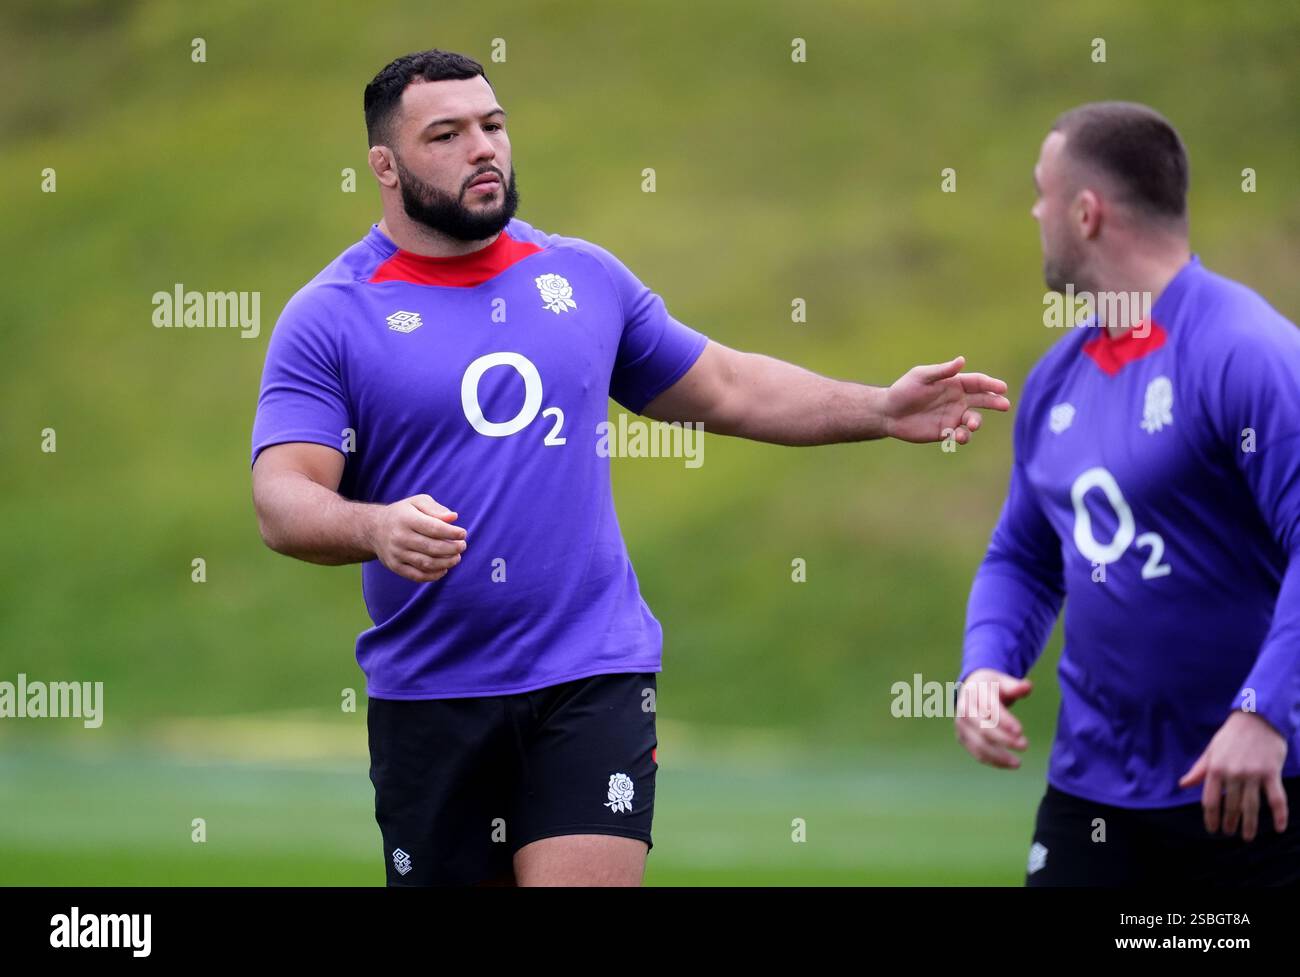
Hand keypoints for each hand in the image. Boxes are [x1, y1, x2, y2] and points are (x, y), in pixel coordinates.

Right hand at [367, 493, 467, 583]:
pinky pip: (417, 575)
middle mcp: (399, 537)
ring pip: (426, 563)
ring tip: (457, 558)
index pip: (433, 528)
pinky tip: (444, 569)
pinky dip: (433, 575)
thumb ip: (435, 509)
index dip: (451, 532)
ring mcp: (396, 554)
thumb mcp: (417, 502)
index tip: (463, 533)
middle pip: (431, 547)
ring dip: (446, 563)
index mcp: (406, 519)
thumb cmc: (403, 514)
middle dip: (452, 549)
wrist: (374, 529)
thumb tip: (453, 518)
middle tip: (462, 546)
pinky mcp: (395, 566)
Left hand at [883, 356, 1010, 443]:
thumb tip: (962, 361)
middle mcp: (957, 400)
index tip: (1002, 388)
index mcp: (954, 384)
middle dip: (995, 402)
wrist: (888, 413)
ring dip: (976, 422)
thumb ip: (941, 371)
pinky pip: (960, 435)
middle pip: (982, 400)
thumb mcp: (921, 377)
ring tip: (972, 424)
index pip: (977, 382)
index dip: (990, 384)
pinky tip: (958, 436)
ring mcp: (953, 416)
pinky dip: (963, 436)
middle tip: (1005, 405)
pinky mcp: (945, 432)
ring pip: (973, 420)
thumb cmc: (903, 390)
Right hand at [954, 668, 1032, 768]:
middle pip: (984, 729)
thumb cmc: (992, 687)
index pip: (989, 708)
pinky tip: (1008, 764)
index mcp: (976, 692)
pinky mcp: (962, 737)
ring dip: (999, 756)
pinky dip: (992, 761)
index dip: (1004, 720)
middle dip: (1005, 740)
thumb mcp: (1003, 681)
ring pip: (979, 744)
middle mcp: (965, 709)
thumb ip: (1016, 686)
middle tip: (1025, 745)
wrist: (970, 689)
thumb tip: (1028, 686)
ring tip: (1018, 763)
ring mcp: (961, 724)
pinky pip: (976, 752)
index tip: (1021, 731)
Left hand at [1178, 710, 1288, 840]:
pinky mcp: (1271, 773)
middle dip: (1229, 823)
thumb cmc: (1231, 735)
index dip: (1211, 818)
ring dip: (1250, 825)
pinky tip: (1278, 828)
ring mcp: (1253, 774)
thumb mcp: (1211, 751)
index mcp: (1216, 768)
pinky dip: (1279, 815)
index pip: (1211, 800)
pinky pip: (1276, 798)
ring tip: (1247, 837)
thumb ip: (1199, 770)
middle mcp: (1233, 773)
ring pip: (1252, 807)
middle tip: (1229, 833)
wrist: (1257, 718)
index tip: (1212, 829)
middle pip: (1231, 806)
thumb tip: (1183, 784)